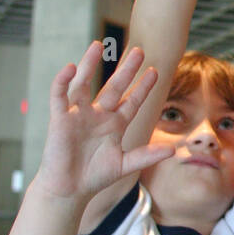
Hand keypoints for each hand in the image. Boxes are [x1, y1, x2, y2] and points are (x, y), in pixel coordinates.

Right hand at [36, 44, 173, 202]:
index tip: (156, 72)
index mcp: (115, 124)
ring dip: (89, 64)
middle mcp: (98, 115)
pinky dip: (63, 82)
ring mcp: (78, 115)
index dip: (143, 87)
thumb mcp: (125, 165)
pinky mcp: (60, 120)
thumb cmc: (96, 176)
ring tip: (97, 45)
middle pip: (114, 87)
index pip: (132, 101)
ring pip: (84, 84)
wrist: (70, 190)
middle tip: (139, 51)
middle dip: (126, 70)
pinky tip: (70, 67)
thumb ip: (147, 155)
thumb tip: (173, 150)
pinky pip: (60, 96)